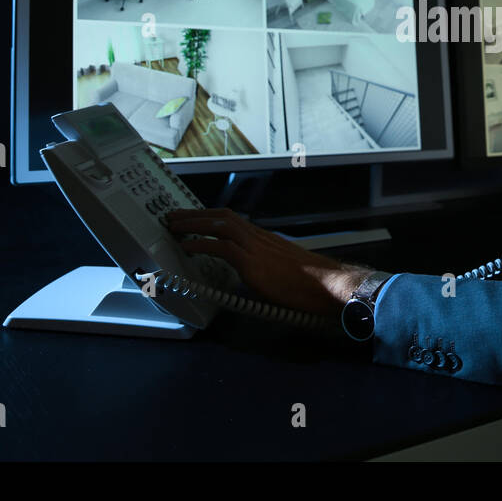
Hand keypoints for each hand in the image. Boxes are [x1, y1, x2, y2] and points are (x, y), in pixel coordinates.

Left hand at [164, 208, 369, 313]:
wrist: (327, 285)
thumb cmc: (310, 284)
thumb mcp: (281, 271)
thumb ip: (263, 269)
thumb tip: (249, 277)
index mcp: (265, 239)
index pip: (232, 220)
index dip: (209, 217)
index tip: (193, 217)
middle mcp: (259, 237)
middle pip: (222, 216)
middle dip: (195, 215)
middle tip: (174, 216)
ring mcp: (256, 248)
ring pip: (219, 225)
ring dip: (193, 223)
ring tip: (174, 226)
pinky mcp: (253, 262)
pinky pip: (221, 247)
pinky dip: (200, 244)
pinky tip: (186, 246)